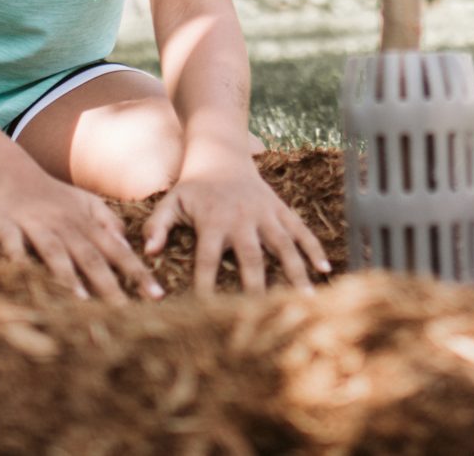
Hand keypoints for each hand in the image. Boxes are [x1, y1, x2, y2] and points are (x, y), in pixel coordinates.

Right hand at [0, 157, 163, 301]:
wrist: (5, 170)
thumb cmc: (49, 193)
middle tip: (125, 313)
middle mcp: (65, 225)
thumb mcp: (84, 201)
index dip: (138, 272)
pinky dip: (18, 261)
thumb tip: (130, 248)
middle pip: (90, 256)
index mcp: (85, 222)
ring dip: (68, 276)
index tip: (157, 295)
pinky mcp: (6, 225)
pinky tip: (23, 280)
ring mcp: (36, 225)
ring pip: (55, 252)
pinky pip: (13, 245)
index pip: (117, 250)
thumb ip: (107, 222)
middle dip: (109, 285)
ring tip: (81, 302)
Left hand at [142, 161, 331, 294]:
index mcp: (213, 222)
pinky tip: (325, 269)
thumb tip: (148, 252)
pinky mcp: (281, 210)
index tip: (208, 313)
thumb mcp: (171, 202)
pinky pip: (300, 230)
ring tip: (307, 299)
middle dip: (259, 287)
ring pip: (284, 245)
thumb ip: (157, 225)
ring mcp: (266, 214)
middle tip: (266, 317)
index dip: (208, 285)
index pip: (209, 259)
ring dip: (296, 271)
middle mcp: (243, 220)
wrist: (222, 156)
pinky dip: (313, 248)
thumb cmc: (193, 187)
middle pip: (252, 257)